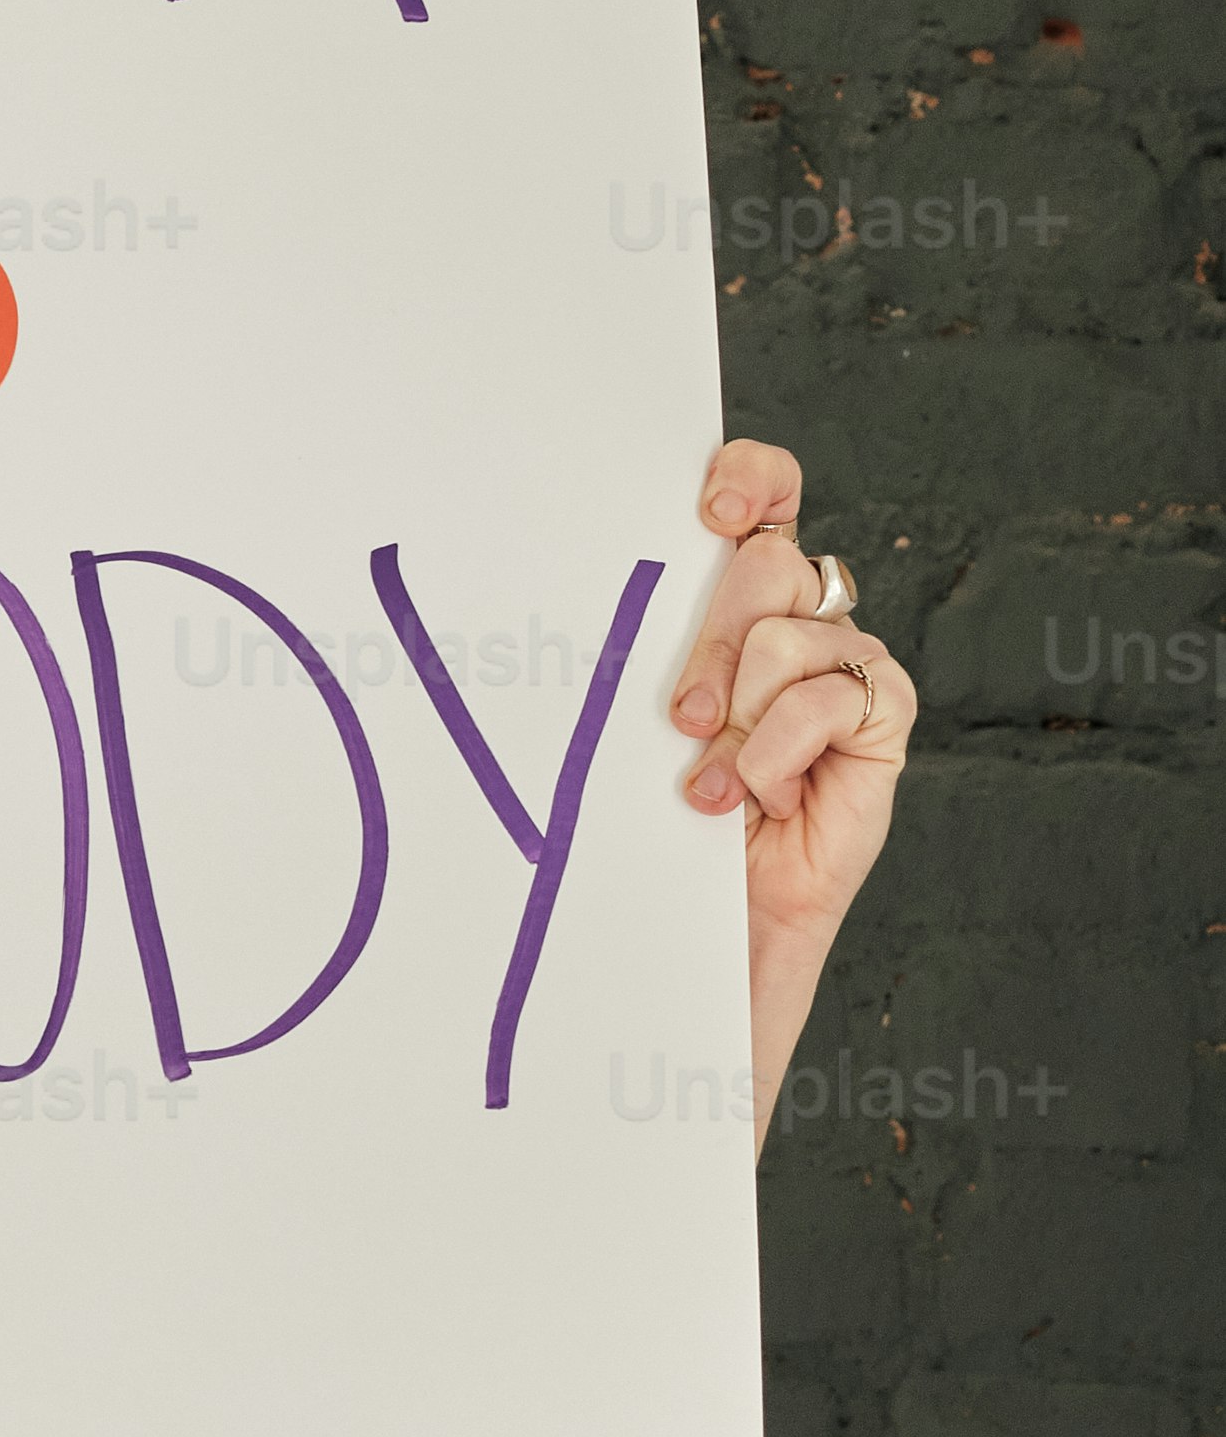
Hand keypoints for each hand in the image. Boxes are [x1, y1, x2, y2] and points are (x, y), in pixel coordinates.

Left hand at [665, 439, 916, 1143]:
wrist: (683, 957)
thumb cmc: (631, 841)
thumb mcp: (613, 733)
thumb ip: (624, 655)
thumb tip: (559, 580)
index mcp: (721, 613)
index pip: (759, 499)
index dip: (748, 478)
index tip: (706, 508)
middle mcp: (788, 636)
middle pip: (772, 560)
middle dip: (715, 625)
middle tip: (677, 712)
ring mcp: (837, 685)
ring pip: (803, 625)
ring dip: (743, 701)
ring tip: (702, 779)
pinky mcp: (876, 740)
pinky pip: (850, 692)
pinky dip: (784, 743)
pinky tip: (744, 799)